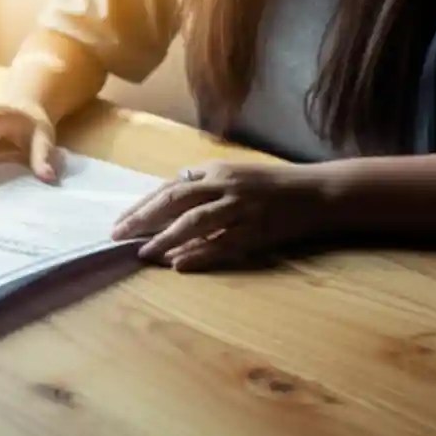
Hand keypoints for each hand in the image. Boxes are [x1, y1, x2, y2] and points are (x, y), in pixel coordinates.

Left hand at [110, 161, 333, 271]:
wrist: (317, 192)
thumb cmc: (273, 185)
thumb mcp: (236, 176)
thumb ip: (204, 185)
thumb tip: (170, 198)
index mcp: (217, 171)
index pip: (170, 187)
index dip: (143, 205)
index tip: (120, 221)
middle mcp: (225, 185)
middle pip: (175, 200)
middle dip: (143, 218)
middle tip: (117, 235)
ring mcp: (241, 208)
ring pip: (195, 222)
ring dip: (165, 238)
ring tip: (143, 253)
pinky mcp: (257, 230)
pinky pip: (222, 244)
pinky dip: (199, 254)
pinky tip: (178, 264)